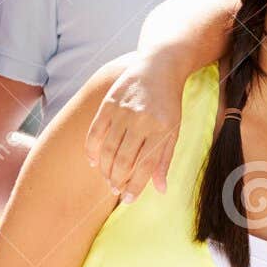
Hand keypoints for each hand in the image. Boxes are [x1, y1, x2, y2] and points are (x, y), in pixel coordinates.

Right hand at [85, 54, 183, 201]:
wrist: (159, 66)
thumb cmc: (168, 103)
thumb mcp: (174, 130)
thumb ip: (165, 159)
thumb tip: (160, 189)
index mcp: (161, 130)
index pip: (145, 166)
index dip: (135, 187)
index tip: (128, 200)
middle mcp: (141, 121)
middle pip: (124, 161)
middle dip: (117, 181)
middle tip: (116, 190)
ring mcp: (123, 112)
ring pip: (108, 150)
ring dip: (105, 169)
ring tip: (108, 179)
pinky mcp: (108, 104)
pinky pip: (95, 133)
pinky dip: (92, 151)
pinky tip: (94, 162)